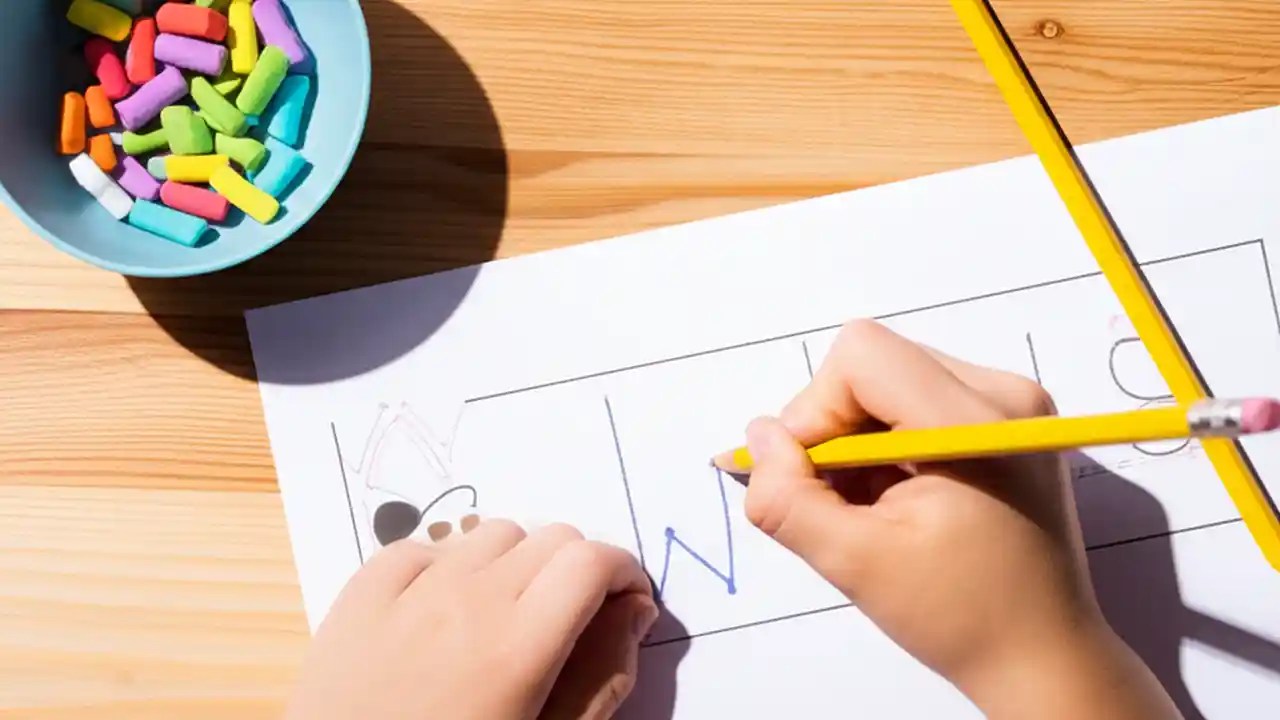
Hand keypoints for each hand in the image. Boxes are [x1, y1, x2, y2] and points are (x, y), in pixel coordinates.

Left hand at [286, 520, 656, 719]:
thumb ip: (600, 678)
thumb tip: (633, 611)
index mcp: (518, 647)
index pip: (591, 561)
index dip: (623, 573)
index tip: (624, 605)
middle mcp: (467, 601)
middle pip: (551, 538)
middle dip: (577, 570)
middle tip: (568, 619)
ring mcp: (408, 591)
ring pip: (493, 534)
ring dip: (515, 563)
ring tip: (503, 614)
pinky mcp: (360, 592)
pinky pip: (425, 548)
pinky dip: (448, 568)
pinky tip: (440, 614)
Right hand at [738, 320, 1180, 718]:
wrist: (1045, 657)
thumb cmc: (963, 618)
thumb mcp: (856, 564)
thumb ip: (788, 498)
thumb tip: (760, 438)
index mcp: (976, 422)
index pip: (861, 357)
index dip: (816, 411)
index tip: (813, 478)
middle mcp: (1003, 393)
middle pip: (874, 363)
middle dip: (835, 427)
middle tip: (839, 498)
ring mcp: (1011, 404)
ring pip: (890, 380)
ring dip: (859, 438)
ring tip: (873, 506)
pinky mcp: (1006, 421)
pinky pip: (917, 400)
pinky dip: (887, 443)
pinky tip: (897, 498)